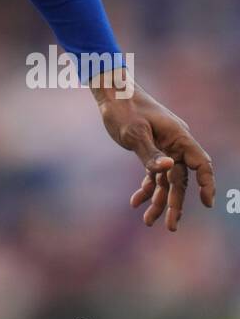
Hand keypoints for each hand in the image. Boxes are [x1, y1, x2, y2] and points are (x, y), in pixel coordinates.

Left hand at [89, 71, 214, 230]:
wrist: (111, 92)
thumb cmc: (124, 107)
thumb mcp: (134, 132)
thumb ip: (150, 153)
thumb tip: (167, 169)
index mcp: (178, 137)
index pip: (200, 163)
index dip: (206, 183)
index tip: (207, 203)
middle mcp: (174, 144)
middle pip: (180, 179)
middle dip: (175, 203)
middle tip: (171, 227)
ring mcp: (163, 148)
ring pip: (165, 180)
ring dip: (157, 200)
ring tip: (148, 222)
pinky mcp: (150, 150)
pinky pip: (152, 174)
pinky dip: (145, 188)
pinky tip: (135, 202)